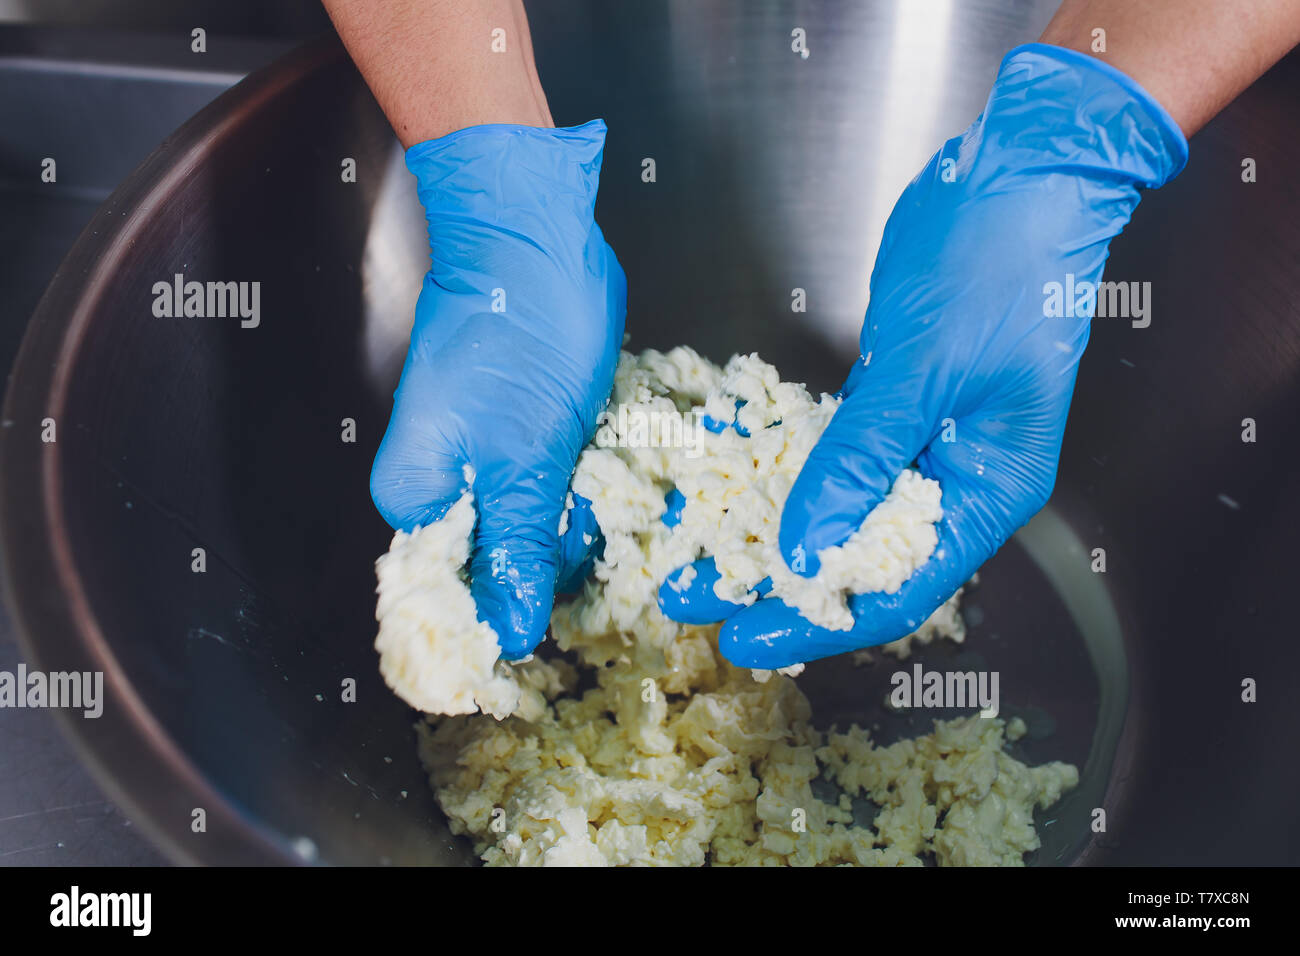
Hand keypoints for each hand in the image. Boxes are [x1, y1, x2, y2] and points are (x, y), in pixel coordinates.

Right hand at [371, 120, 624, 657]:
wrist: (537, 237)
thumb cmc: (519, 333)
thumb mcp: (522, 457)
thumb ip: (516, 549)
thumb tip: (513, 632)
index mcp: (420, 494)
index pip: (451, 594)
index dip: (500, 620)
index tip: (551, 637)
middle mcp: (447, 483)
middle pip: (497, 565)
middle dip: (551, 566)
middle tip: (594, 541)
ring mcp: (491, 458)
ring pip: (537, 528)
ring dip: (581, 526)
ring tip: (605, 494)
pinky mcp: (532, 436)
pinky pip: (559, 489)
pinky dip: (589, 491)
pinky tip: (616, 480)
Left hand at [661, 44, 1185, 666]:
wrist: (1019, 177)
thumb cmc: (998, 266)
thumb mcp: (926, 368)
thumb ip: (862, 458)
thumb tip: (804, 547)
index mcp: (988, 490)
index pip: (900, 587)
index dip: (817, 620)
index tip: (744, 638)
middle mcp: (954, 478)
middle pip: (857, 557)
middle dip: (771, 581)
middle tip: (692, 596)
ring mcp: (920, 440)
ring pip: (834, 507)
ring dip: (761, 526)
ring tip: (688, 550)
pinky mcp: (888, 400)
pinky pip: (825, 452)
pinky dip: (773, 467)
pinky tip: (715, 478)